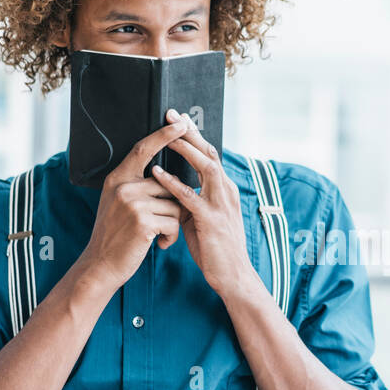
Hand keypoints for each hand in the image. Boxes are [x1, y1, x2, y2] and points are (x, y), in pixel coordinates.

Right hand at [76, 114, 188, 292]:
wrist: (101, 265)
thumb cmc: (117, 236)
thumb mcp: (120, 204)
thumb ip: (138, 186)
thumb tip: (167, 176)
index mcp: (118, 178)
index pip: (144, 148)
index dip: (164, 135)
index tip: (181, 123)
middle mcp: (123, 186)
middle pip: (168, 183)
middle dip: (175, 204)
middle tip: (166, 223)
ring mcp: (132, 203)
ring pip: (175, 204)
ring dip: (173, 224)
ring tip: (158, 236)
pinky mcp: (142, 221)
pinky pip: (173, 222)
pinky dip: (171, 236)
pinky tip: (157, 245)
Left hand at [150, 109, 258, 301]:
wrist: (232, 275)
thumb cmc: (215, 247)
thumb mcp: (204, 217)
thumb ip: (192, 199)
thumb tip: (173, 186)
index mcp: (225, 190)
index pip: (210, 155)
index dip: (194, 135)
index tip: (178, 118)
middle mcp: (227, 192)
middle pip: (210, 153)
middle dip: (190, 133)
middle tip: (173, 114)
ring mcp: (221, 205)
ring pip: (206, 168)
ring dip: (186, 150)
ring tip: (167, 136)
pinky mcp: (211, 221)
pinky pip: (190, 197)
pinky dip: (173, 183)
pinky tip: (157, 173)